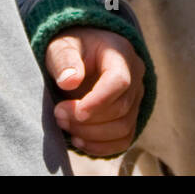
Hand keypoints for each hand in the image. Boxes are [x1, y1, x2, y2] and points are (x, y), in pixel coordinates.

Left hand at [45, 26, 144, 156]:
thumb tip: (69, 81)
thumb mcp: (62, 46)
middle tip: (58, 115)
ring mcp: (136, 97)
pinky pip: (124, 139)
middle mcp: (135, 76)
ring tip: (65, 127)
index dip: (97, 101)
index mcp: (120, 54)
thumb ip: (64, 60)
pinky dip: (102, 147)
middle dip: (87, 120)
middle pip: (121, 108)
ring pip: (124, 128)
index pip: (119, 82)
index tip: (70, 110)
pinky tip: (79, 140)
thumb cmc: (72, 47)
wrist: (83, 51)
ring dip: (92, 135)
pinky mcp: (130, 115)